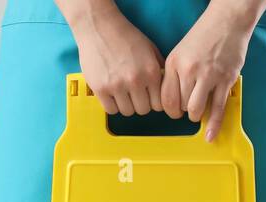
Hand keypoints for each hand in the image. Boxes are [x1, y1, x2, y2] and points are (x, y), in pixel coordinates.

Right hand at [62, 0, 162, 114]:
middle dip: (139, 103)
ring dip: (125, 104)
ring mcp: (117, 86)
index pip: (158, 104)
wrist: (99, 27)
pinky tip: (111, 93)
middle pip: (143, 110)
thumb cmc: (125, 37)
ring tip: (121, 92)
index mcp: (151, 72)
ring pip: (127, 112)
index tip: (147, 96)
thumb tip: (166, 89)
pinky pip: (111, 110)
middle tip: (133, 93)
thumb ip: (159, 69)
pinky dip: (112, 105)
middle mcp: (135, 80)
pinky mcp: (100, 89)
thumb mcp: (150, 49)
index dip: (153, 101)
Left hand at [162, 0, 265, 139]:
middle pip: (181, 106)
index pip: (166, 99)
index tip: (175, 111)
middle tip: (190, 104)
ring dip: (197, 115)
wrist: (227, 22)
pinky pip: (217, 108)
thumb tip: (172, 100)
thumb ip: (175, 75)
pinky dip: (214, 124)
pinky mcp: (225, 80)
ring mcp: (208, 76)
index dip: (170, 110)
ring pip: (196, 110)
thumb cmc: (204, 36)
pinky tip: (210, 135)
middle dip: (185, 110)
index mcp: (175, 64)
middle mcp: (189, 70)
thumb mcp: (180, 52)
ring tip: (199, 109)